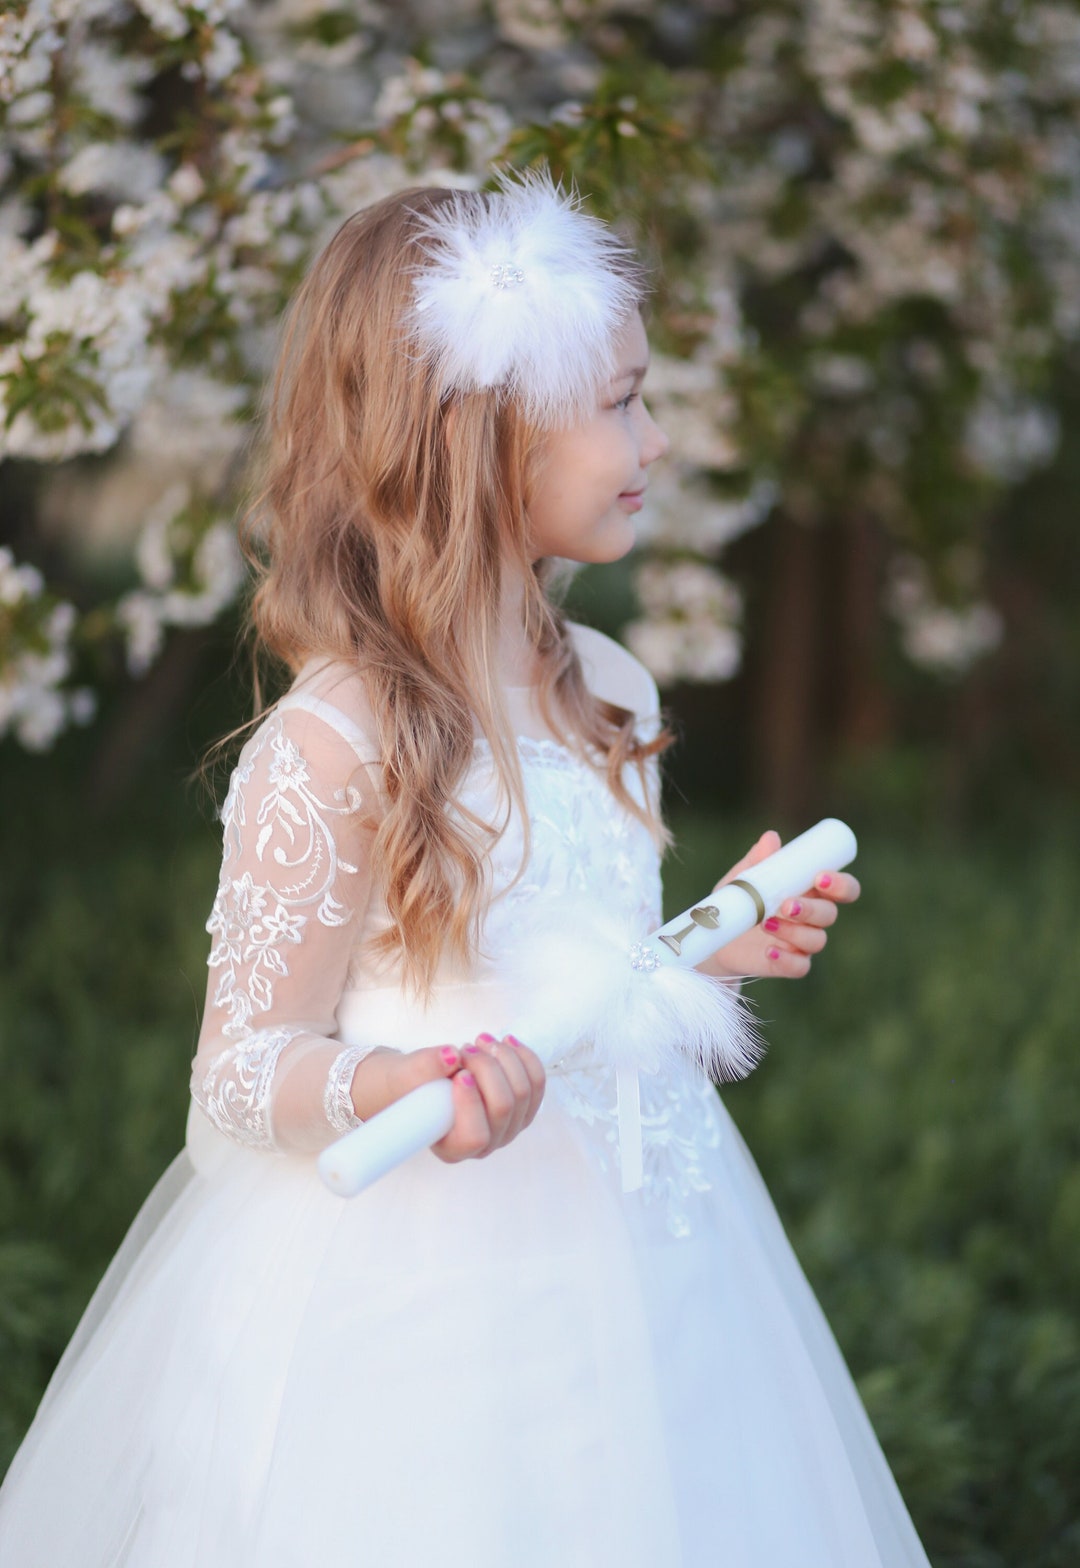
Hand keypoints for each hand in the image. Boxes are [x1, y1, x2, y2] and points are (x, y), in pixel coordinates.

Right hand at [349, 1033, 545, 1162]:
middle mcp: (485, 1145)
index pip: (475, 1136)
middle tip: (465, 1048)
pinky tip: (506, 1041)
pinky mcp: (523, 1107)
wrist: (422, 1083)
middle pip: (503, 1107)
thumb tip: (450, 1057)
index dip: (472, 1104)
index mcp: (453, 1148)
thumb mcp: (404, 1077)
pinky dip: (524, 1057)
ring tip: (479, 1040)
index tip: (460, 1073)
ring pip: (524, 1091)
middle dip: (487, 1068)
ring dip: (504, 1058)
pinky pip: (537, 1081)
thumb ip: (422, 1069)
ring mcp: (508, 1127)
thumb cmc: (410, 1087)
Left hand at [696, 829, 861, 981]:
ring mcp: (802, 943)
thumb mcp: (745, 878)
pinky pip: (800, 967)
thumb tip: (771, 838)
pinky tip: (770, 951)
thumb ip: (759, 860)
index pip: (844, 889)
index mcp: (811, 892)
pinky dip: (787, 960)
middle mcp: (812, 918)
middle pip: (830, 914)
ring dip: (795, 931)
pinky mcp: (788, 964)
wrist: (717, 935)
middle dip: (812, 909)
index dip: (842, 884)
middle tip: (786, 904)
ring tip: (766, 922)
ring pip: (817, 940)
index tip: (821, 878)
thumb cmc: (740, 900)